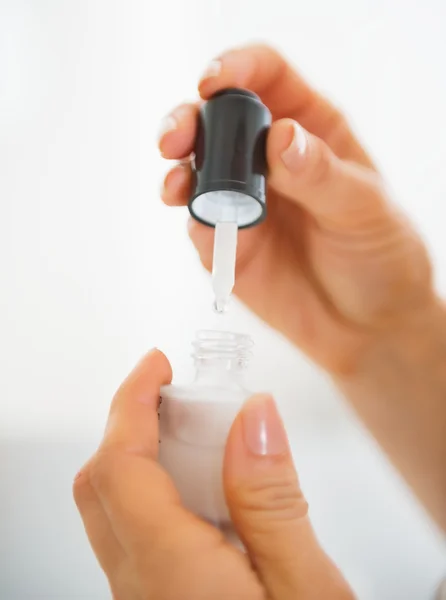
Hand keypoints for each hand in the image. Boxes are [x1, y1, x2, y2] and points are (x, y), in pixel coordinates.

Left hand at [74, 350, 353, 599]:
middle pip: (101, 484)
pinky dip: (156, 490)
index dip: (130, 402)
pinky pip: (134, 533)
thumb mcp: (307, 587)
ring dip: (143, 455)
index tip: (156, 366)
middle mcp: (141, 592)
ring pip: (112, 508)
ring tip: (202, 435)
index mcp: (175, 577)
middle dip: (131, 422)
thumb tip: (253, 417)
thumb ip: (273, 498)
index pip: (119, 465)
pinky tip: (206, 489)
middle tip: (180, 395)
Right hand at [158, 44, 434, 374]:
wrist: (366, 325)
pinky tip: (205, 228)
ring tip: (177, 187)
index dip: (236, 70)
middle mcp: (269, 160)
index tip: (213, 82)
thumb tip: (280, 137)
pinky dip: (195, 222)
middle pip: (217, 120)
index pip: (267, 79)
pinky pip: (200, 224)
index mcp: (310, 130)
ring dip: (178, 172)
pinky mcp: (229, 242)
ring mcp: (245, 201)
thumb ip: (322, 174)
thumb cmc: (380, 258)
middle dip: (188, 120)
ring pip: (196, 170)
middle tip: (175, 137)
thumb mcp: (365, 210)